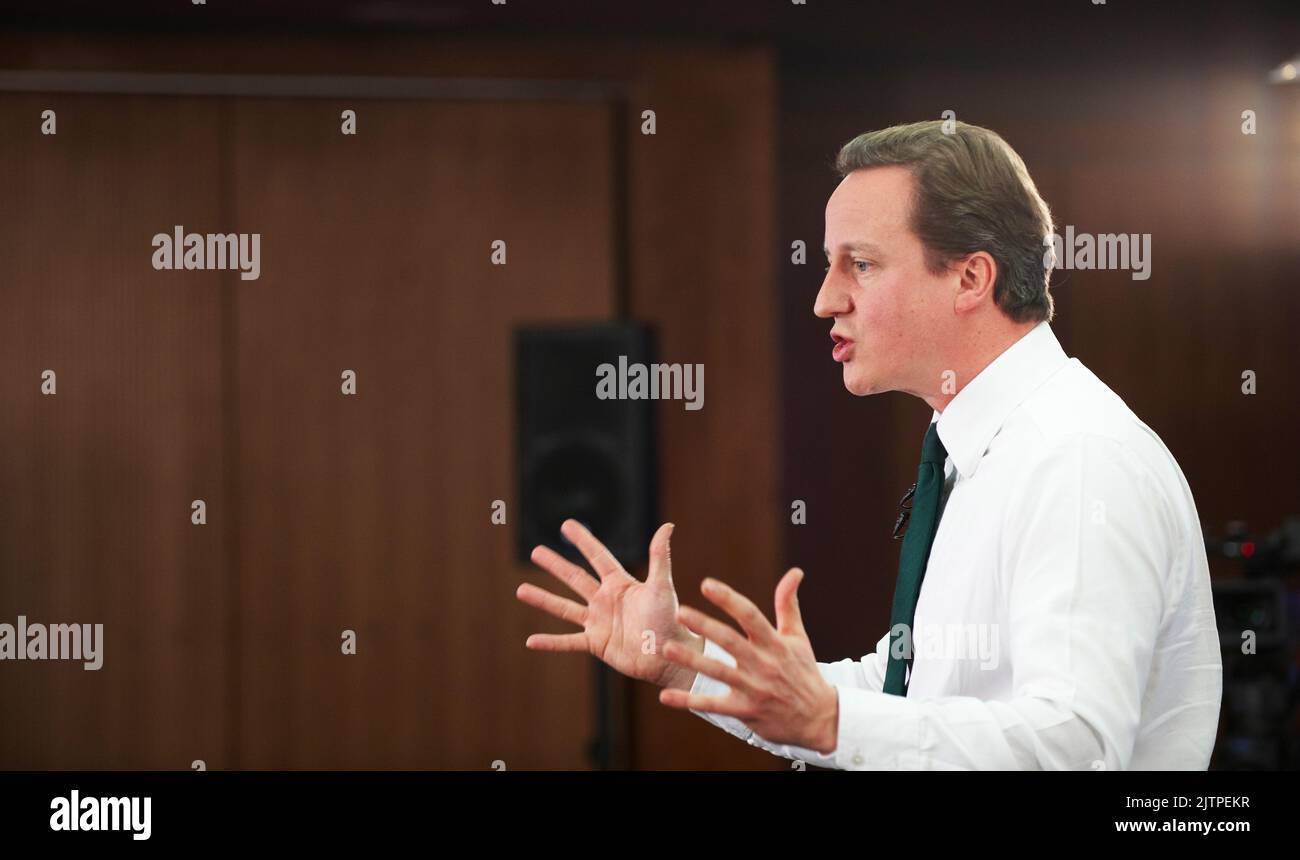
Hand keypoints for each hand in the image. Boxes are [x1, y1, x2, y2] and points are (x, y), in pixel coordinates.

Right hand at [517, 519, 703, 689]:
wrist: (670, 656)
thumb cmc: (671, 620)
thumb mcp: (662, 587)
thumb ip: (660, 558)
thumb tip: (668, 525)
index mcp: (620, 584)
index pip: (598, 557)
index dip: (583, 541)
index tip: (567, 525)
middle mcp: (605, 600)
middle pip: (575, 578)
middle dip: (555, 565)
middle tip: (536, 551)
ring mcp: (598, 622)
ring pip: (564, 608)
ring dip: (543, 599)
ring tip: (521, 590)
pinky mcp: (596, 643)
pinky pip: (568, 642)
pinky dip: (550, 642)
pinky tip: (530, 641)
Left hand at [657, 568, 839, 754]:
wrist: (819, 719)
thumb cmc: (804, 673)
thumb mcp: (798, 637)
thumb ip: (788, 604)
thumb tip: (795, 571)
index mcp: (774, 643)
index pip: (749, 615)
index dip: (728, 599)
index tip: (706, 584)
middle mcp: (763, 664)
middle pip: (730, 641)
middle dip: (704, 626)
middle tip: (679, 611)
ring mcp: (754, 689)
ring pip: (718, 672)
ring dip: (691, 661)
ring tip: (666, 648)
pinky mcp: (745, 711)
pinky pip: (713, 706)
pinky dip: (689, 701)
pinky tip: (666, 696)